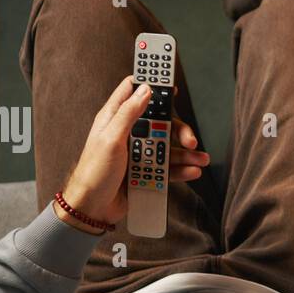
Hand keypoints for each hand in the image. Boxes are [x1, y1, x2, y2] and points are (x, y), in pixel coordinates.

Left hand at [58, 77, 209, 230]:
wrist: (93, 208)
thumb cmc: (94, 173)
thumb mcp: (110, 139)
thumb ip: (128, 113)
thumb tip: (145, 90)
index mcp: (115, 119)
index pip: (133, 92)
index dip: (152, 85)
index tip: (170, 84)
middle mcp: (128, 133)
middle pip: (160, 122)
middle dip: (178, 129)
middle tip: (190, 139)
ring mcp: (138, 152)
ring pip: (167, 146)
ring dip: (186, 153)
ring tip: (200, 159)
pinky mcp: (145, 171)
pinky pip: (167, 167)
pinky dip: (180, 169)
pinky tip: (191, 171)